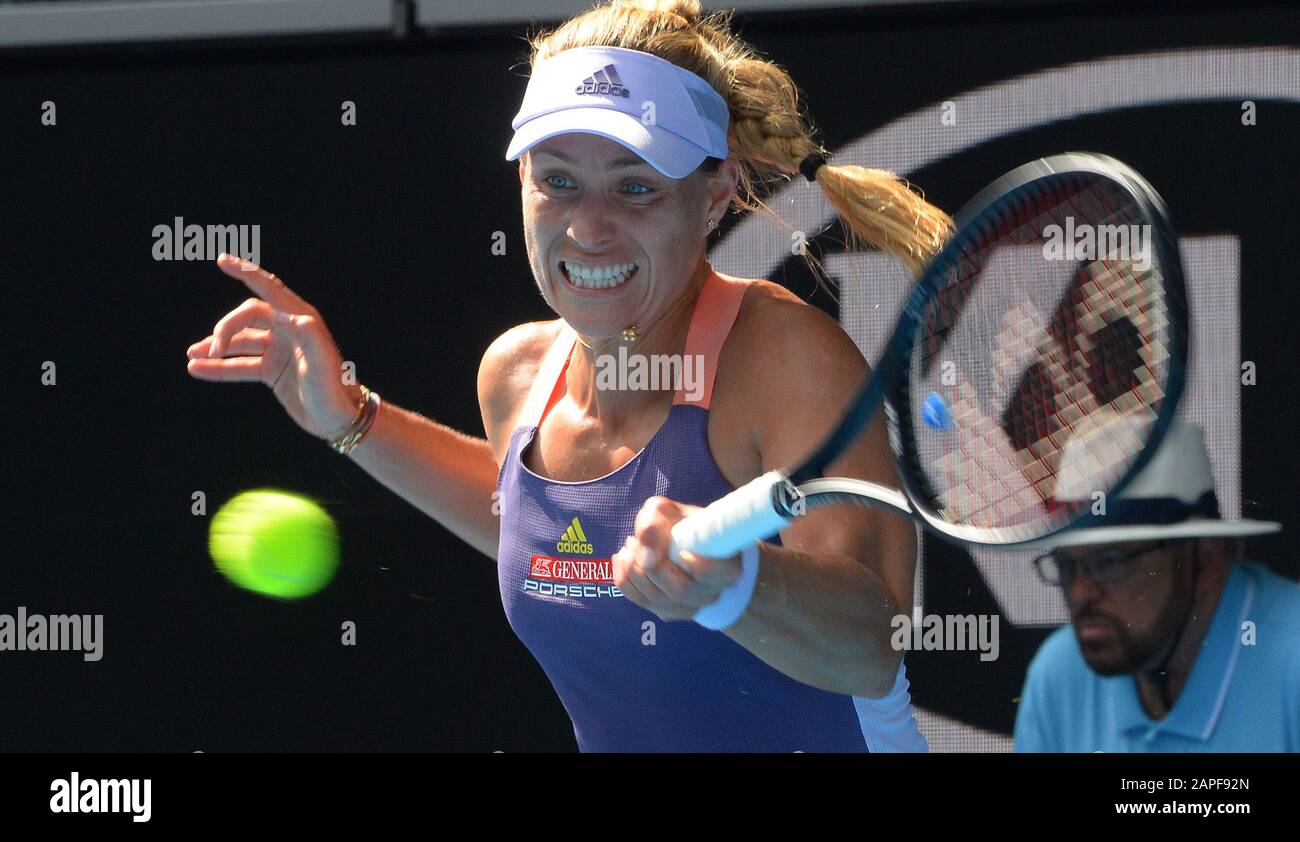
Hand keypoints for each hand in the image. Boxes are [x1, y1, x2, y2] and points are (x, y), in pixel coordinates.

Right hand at [185, 254, 361, 438]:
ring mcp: (279, 350)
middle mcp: (288, 330)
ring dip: (216, 346)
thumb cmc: (333, 390)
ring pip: (240, 341)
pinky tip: (196, 368)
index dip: (247, 273)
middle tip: (214, 347)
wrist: (338, 419)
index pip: (269, 289)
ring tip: (191, 355)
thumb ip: (308, 337)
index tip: (223, 260)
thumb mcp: (322, 364)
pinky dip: (219, 366)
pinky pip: (240, 364)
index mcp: (301, 320)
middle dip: (226, 327)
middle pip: (247, 317)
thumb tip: (284, 316)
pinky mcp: (272, 370)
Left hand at [612, 496, 743, 621]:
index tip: (682, 551)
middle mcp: (712, 593)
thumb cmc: (683, 525)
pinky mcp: (668, 612)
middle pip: (680, 589)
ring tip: (630, 546)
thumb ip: (657, 520)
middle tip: (638, 541)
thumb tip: (643, 550)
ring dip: (634, 570)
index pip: (712, 575)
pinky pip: (641, 602)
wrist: (686, 543)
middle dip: (652, 565)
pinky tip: (622, 560)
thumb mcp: (673, 512)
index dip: (697, 566)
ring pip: (657, 598)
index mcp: (727, 568)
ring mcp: (691, 607)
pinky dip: (625, 580)